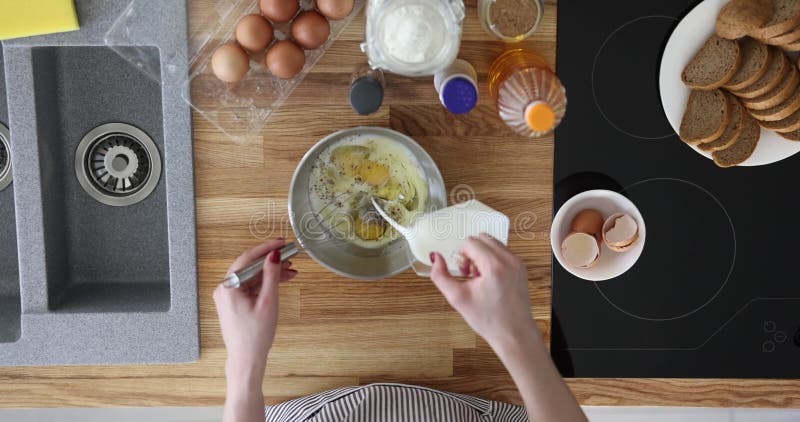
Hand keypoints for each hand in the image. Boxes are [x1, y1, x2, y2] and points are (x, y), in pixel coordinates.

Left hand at [213, 239, 297, 387]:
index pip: (247, 259)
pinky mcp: (234, 303)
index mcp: (229, 287)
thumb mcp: (268, 301)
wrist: (247, 359)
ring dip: (271, 272)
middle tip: (289, 255)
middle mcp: (225, 289)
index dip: (266, 248)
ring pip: (252, 277)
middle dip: (271, 261)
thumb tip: (274, 255)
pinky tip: (281, 281)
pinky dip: (265, 283)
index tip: (281, 243)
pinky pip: (251, 286)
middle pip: (250, 267)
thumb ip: (271, 275)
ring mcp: (229, 297)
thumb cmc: (255, 336)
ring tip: (290, 270)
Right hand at [429, 234, 536, 348]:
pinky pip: (502, 252)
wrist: (514, 333)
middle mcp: (509, 260)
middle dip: (471, 252)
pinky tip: (489, 279)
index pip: (470, 242)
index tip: (462, 273)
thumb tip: (435, 257)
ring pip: (493, 243)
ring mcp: (517, 263)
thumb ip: (440, 276)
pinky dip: (492, 259)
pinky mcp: (521, 268)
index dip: (461, 255)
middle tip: (469, 274)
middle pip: (482, 238)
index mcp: (494, 266)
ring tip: (479, 277)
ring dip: (481, 254)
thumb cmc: (489, 320)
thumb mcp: (457, 298)